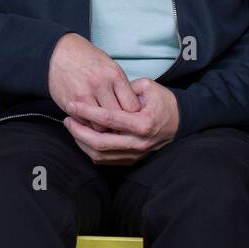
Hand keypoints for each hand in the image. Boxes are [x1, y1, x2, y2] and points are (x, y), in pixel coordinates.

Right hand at [47, 32, 140, 118]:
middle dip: (119, 125)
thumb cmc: (89, 60)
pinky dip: (88, 125)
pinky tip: (89, 119)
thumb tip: (133, 110)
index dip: (133, 116)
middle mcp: (100, 85)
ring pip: (100, 125)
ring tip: (103, 124)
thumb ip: (122, 88)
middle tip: (119, 128)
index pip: (132, 106)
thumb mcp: (111, 67)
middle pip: (117, 118)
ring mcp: (84, 95)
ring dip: (102, 127)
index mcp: (114, 75)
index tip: (132, 119)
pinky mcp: (70, 103)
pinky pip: (83, 123)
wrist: (61, 52)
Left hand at [63, 78, 179, 165]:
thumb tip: (102, 93)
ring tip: (73, 128)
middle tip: (68, 119)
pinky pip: (106, 161)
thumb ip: (125, 89)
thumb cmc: (163, 102)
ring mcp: (136, 154)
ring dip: (82, 142)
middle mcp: (139, 142)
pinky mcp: (133, 159)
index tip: (72, 104)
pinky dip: (91, 151)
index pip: (109, 119)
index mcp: (143, 123)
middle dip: (79, 131)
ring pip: (100, 155)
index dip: (87, 111)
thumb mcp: (148, 86)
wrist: (180, 122)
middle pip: (100, 142)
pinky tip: (84, 139)